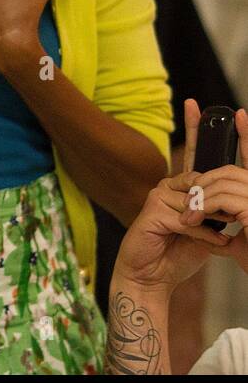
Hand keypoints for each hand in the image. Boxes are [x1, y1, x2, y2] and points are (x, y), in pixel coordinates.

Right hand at [112, 99, 237, 289]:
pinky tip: (205, 243)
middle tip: (226, 222)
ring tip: (215, 241)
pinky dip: (203, 233)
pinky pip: (190, 217)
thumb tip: (232, 204)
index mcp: (180, 188)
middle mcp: (166, 187)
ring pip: (199, 200)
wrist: (151, 277)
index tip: (196, 105)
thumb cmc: (178, 254)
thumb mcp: (206, 229)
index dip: (195, 129)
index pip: (193, 154)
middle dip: (220, 200)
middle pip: (202, 178)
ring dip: (213, 224)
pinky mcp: (154, 211)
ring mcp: (157, 196)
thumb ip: (215, 211)